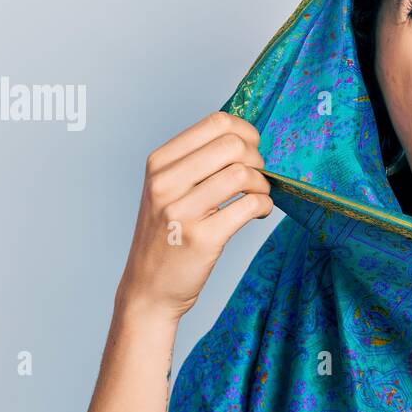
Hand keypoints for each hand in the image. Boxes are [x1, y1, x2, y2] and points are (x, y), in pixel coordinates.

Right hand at [117, 112, 272, 320]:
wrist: (148, 288)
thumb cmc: (166, 236)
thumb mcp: (167, 190)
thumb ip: (196, 162)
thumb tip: (245, 138)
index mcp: (159, 163)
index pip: (215, 123)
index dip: (246, 132)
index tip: (252, 148)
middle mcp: (165, 183)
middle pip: (232, 145)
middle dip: (256, 158)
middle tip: (257, 177)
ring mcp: (182, 211)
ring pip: (242, 174)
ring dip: (262, 184)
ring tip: (258, 196)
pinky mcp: (203, 238)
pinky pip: (249, 205)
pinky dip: (264, 205)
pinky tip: (258, 212)